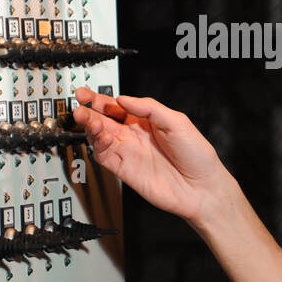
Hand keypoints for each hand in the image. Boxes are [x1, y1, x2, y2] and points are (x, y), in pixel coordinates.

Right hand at [72, 87, 227, 223]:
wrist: (202, 188)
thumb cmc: (197, 155)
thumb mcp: (177, 121)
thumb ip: (149, 108)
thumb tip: (124, 99)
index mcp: (146, 121)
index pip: (118, 106)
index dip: (101, 100)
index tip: (88, 94)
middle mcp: (134, 136)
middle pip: (104, 120)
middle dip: (89, 111)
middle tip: (80, 105)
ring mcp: (129, 152)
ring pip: (100, 136)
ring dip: (90, 126)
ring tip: (85, 117)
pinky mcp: (124, 169)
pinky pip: (104, 155)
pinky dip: (97, 145)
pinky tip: (98, 135)